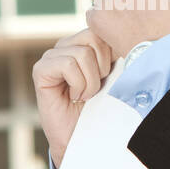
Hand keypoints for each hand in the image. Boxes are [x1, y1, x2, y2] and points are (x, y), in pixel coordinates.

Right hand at [32, 28, 114, 168]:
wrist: (83, 138)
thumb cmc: (100, 109)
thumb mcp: (114, 77)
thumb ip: (116, 55)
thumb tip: (129, 39)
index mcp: (84, 44)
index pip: (103, 30)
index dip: (113, 52)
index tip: (109, 77)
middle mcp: (66, 45)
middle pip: (94, 37)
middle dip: (102, 67)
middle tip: (96, 88)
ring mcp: (51, 56)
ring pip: (82, 53)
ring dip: (90, 81)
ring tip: (84, 95)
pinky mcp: (41, 69)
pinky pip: (68, 64)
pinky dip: (78, 84)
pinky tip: (74, 97)